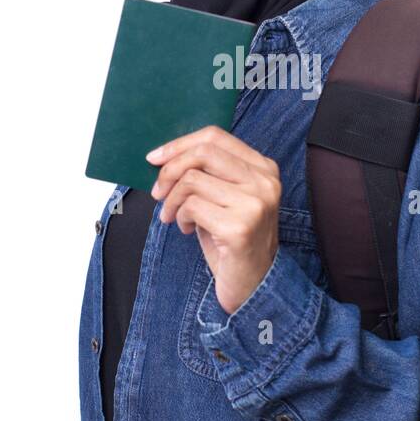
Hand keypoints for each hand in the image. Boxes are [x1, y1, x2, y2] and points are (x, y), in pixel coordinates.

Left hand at [147, 125, 279, 314]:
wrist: (252, 283)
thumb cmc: (231, 239)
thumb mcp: (224, 197)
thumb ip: (206, 173)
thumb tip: (163, 156)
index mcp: (263, 168)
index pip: (215, 137)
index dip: (180, 144)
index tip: (155, 158)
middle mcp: (264, 182)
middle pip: (203, 153)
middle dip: (170, 170)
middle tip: (157, 191)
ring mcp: (255, 203)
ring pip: (192, 180)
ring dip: (172, 200)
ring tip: (174, 217)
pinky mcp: (239, 227)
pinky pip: (192, 206)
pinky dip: (180, 217)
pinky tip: (188, 230)